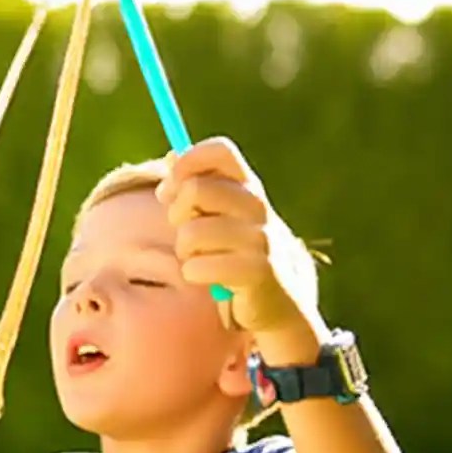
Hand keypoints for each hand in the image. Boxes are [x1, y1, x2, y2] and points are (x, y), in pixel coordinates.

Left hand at [156, 137, 320, 335]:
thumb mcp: (223, 214)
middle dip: (176, 211)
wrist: (280, 301)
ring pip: (191, 232)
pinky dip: (193, 273)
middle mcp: (258, 206)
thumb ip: (199, 185)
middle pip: (196, 189)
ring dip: (184, 249)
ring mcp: (260, 238)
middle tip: (183, 228)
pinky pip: (198, 266)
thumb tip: (171, 155)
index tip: (172, 186)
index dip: (188, 162)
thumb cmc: (239, 251)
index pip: (221, 151)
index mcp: (249, 186)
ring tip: (199, 257)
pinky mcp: (256, 271)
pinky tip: (208, 277)